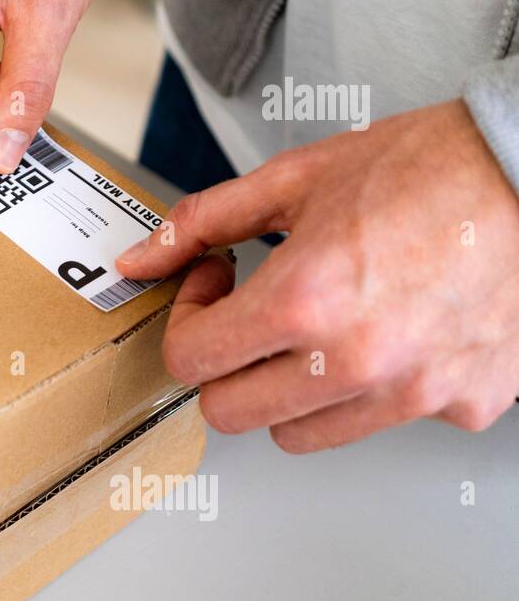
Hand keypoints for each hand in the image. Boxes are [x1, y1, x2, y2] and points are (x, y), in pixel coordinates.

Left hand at [115, 99, 518, 451]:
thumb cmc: (431, 167)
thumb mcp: (296, 179)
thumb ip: (202, 223)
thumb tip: (140, 259)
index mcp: (305, 302)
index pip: (190, 362)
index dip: (187, 321)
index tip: (212, 290)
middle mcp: (355, 361)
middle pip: (230, 413)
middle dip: (223, 364)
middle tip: (247, 317)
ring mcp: (411, 393)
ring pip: (298, 433)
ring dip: (287, 388)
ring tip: (317, 326)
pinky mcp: (459, 406)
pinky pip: (378, 422)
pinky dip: (366, 392)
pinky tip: (384, 334)